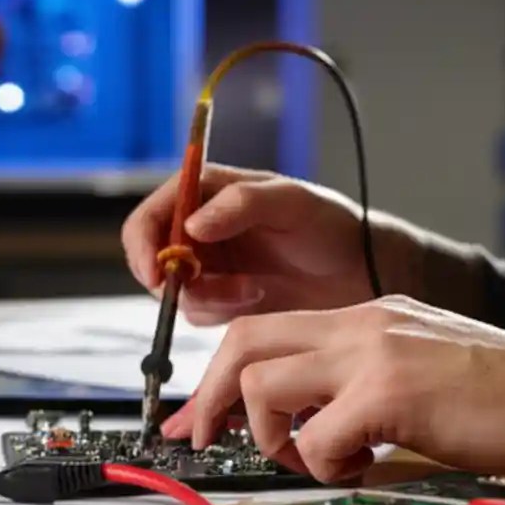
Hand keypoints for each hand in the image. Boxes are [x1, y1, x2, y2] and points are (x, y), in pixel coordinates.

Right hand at [121, 163, 375, 324]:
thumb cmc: (331, 225)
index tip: (158, 275)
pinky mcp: (221, 297)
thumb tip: (191, 226)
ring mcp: (209, 264)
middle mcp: (199, 226)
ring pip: (175, 292)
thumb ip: (241, 205)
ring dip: (210, 298)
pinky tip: (257, 299)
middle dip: (176, 281)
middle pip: (153, 259)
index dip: (143, 246)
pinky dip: (222, 312)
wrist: (360, 271)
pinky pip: (198, 313)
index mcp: (206, 191)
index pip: (150, 216)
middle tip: (212, 291)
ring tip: (254, 290)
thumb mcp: (292, 203)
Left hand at [162, 295, 504, 480]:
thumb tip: (304, 430)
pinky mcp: (392, 391)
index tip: (197, 416)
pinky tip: (363, 467)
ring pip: (264, 383)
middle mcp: (362, 322)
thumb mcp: (419, 370)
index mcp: (367, 315)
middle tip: (203, 438)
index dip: (220, 376)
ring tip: (314, 458)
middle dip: (210, 395)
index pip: (265, 330)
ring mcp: (375, 351)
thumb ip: (358, 387)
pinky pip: (318, 436)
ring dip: (270, 435)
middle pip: (243, 341)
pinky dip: (325, 465)